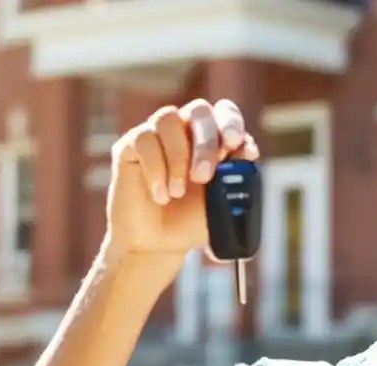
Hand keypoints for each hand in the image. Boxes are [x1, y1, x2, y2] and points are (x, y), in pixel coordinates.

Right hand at [106, 98, 259, 261]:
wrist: (157, 245)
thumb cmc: (191, 221)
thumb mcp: (223, 204)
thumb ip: (237, 177)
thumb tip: (246, 150)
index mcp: (214, 139)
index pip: (224, 112)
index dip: (230, 122)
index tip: (234, 143)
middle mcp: (185, 130)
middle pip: (199, 110)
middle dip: (205, 143)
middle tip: (203, 177)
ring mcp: (157, 135)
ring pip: (168, 118)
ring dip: (178, 157)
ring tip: (177, 192)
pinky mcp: (130, 146)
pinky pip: (143, 139)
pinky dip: (155, 169)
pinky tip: (160, 195)